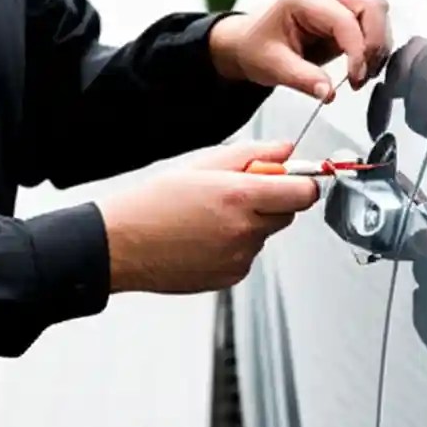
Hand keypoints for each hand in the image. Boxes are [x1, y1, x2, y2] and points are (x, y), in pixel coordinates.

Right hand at [97, 141, 318, 294]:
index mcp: (240, 197)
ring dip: (251, 223)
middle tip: (239, 192)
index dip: (301, 183)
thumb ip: (253, 154)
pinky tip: (206, 237)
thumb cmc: (155, 202)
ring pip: (266, 235)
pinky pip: (248, 255)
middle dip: (274, 201)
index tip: (291, 178)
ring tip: (211, 216)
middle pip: (290, 214)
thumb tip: (287, 150)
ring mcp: (240, 258)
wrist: (123, 243)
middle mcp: (244, 231)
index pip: (303, 192)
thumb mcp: (204, 163)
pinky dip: (236, 245)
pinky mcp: (231, 276)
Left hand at [209, 0, 392, 100]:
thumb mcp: (273, 66)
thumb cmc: (257, 48)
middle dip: (375, 43)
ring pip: (379, 12)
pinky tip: (362, 67)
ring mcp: (340, 0)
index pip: (346, 18)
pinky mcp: (347, 14)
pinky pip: (375, 23)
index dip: (358, 50)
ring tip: (360, 75)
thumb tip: (329, 93)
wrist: (251, 43)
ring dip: (378, 46)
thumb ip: (302, 79)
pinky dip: (375, 46)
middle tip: (361, 76)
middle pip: (373, 6)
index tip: (354, 80)